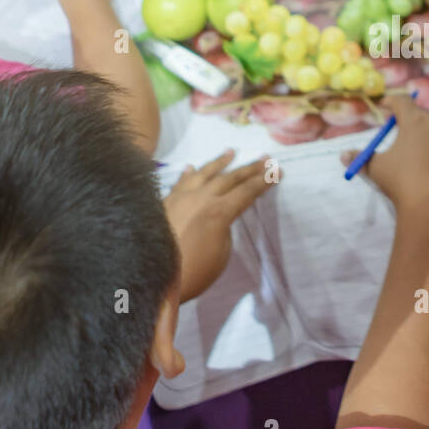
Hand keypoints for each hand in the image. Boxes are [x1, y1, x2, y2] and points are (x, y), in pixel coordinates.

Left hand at [163, 151, 274, 301]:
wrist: (151, 276)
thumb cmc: (194, 272)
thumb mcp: (222, 252)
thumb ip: (225, 227)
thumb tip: (221, 213)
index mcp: (219, 212)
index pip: (247, 192)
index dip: (264, 181)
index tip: (277, 171)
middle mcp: (200, 198)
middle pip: (230, 178)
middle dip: (249, 168)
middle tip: (264, 159)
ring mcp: (180, 198)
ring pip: (203, 174)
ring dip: (219, 162)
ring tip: (231, 152)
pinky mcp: (165, 203)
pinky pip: (180, 182)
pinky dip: (189, 174)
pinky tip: (192, 168)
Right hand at [342, 95, 428, 214]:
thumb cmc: (401, 181)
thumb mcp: (377, 168)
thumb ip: (361, 158)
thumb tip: (343, 156)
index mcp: (415, 121)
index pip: (402, 102)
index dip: (391, 101)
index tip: (383, 106)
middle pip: (421, 112)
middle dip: (408, 116)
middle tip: (396, 127)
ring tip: (419, 136)